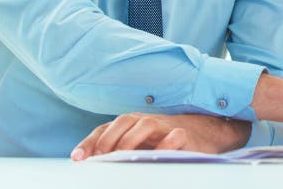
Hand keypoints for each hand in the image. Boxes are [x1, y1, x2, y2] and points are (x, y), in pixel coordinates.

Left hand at [70, 113, 250, 160]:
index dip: (91, 141)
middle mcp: (147, 121)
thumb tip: (86, 162)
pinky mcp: (185, 136)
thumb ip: (117, 150)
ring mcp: (166, 126)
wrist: (204, 132)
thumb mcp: (139, 144)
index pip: (107, 127)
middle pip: (124, 120)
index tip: (78, 158)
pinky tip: (156, 156)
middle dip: (108, 139)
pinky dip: (166, 144)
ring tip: (121, 156)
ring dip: (131, 139)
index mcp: (132, 122)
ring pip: (146, 124)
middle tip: (99, 158)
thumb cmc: (164, 141)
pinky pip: (175, 136)